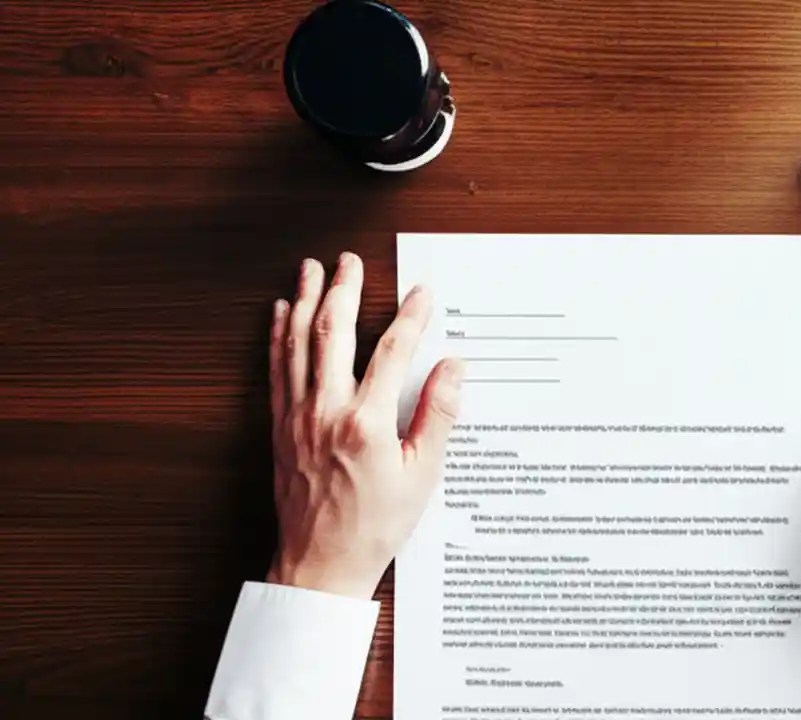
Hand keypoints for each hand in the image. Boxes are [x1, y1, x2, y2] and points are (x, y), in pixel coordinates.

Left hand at [265, 253, 463, 598]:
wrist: (320, 564)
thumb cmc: (374, 527)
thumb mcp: (422, 476)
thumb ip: (437, 415)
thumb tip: (452, 369)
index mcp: (367, 424)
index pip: (392, 353)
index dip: (411, 317)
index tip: (422, 293)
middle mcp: (327, 413)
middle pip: (335, 333)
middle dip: (344, 290)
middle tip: (350, 260)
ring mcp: (298, 418)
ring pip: (299, 344)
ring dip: (305, 300)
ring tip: (311, 269)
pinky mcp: (280, 427)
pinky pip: (277, 370)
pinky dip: (278, 336)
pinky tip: (281, 314)